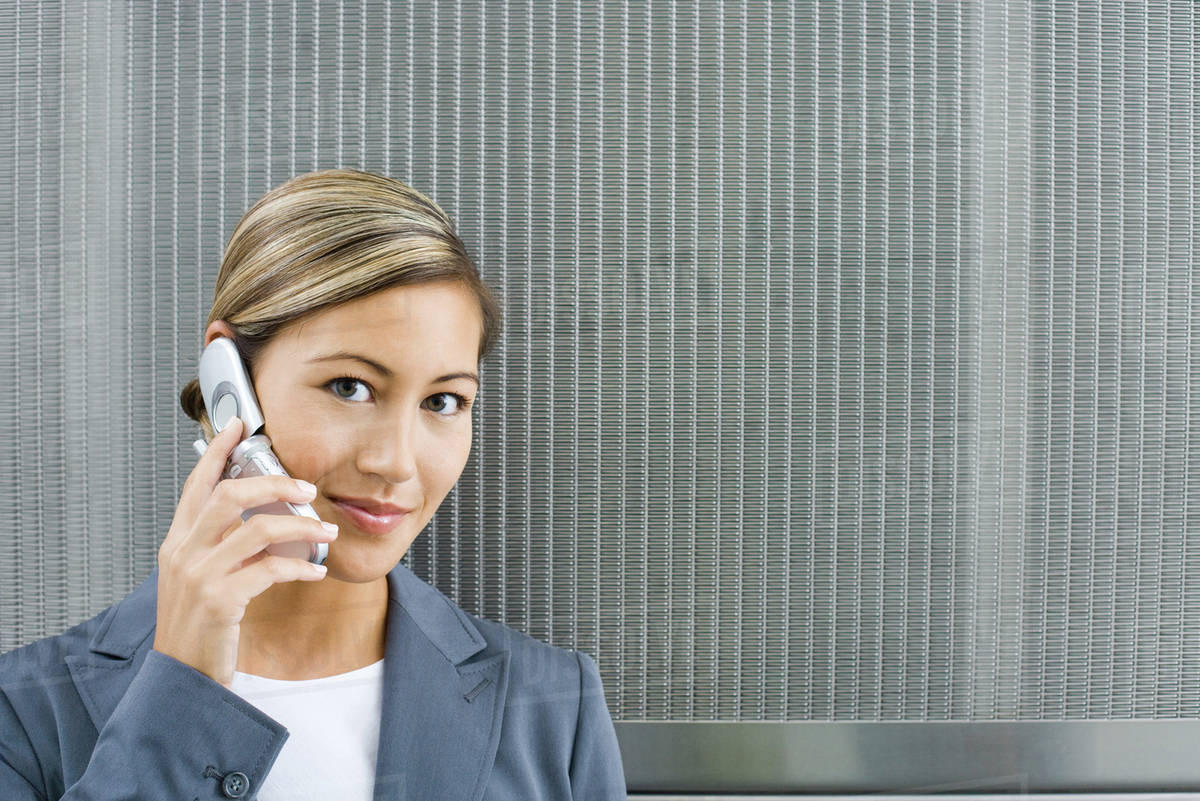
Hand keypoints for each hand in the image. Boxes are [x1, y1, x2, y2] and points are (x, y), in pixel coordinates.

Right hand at [152, 417, 337, 685]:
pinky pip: (271, 569)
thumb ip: (222, 548)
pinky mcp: (219, 600)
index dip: (217, 451)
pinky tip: (315, 573)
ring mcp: (199, 575)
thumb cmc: (199, 629)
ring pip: (258, 528)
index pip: (197, 484)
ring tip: (326, 535)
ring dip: (302, 527)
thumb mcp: (201, 580)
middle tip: (308, 489)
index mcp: (177, 543)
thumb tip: (264, 518)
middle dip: (275, 483)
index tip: (238, 424)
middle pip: (231, 494)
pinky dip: (300, 567)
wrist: (181, 680)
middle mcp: (183, 553)